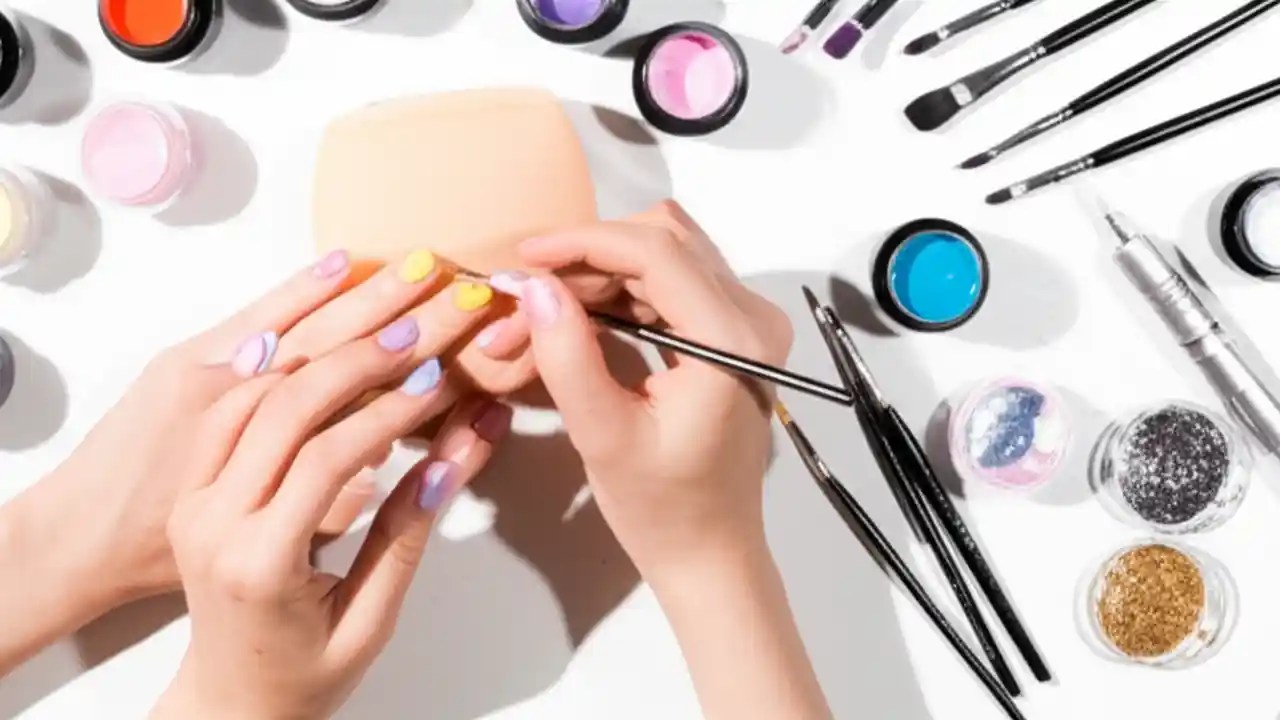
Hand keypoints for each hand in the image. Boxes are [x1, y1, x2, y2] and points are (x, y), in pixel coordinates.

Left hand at [152, 318, 509, 718]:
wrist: (230, 702)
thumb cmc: (306, 674)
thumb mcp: (371, 617)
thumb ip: (408, 533)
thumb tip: (460, 451)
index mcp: (257, 565)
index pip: (326, 459)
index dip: (390, 412)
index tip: (442, 379)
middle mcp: (210, 524)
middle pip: (282, 408)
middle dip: (357, 359)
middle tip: (418, 328)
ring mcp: (192, 500)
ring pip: (250, 394)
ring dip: (316, 350)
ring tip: (378, 323)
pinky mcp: (192, 486)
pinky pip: (230, 408)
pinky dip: (277, 368)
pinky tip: (321, 343)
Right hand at [497, 204, 828, 718]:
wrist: (711, 552)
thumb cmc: (662, 508)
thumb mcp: (603, 435)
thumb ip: (568, 356)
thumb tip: (533, 286)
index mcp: (734, 339)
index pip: (657, 252)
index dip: (584, 242)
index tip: (523, 256)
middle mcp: (753, 316)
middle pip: (663, 241)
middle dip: (587, 258)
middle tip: (525, 294)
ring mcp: (748, 322)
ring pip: (666, 256)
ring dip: (598, 274)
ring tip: (538, 312)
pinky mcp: (733, 333)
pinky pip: (673, 284)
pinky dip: (621, 292)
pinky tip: (575, 318)